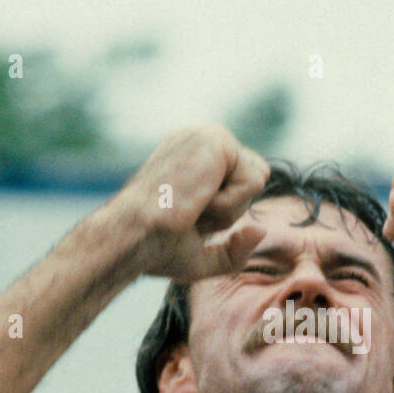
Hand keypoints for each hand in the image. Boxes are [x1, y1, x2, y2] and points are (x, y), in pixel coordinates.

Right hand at [110, 125, 270, 281]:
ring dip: (229, 208)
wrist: (132, 236)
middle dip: (231, 209)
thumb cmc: (155, 247)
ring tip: (193, 205)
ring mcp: (206, 136)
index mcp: (191, 159)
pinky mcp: (215, 139)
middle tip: (191, 213)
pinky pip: (254, 181)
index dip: (226, 210)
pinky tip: (198, 199)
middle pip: (254, 179)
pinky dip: (231, 203)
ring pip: (256, 180)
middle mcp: (198, 141)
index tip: (189, 216)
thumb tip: (260, 231)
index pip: (242, 179)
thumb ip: (235, 250)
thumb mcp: (201, 256)